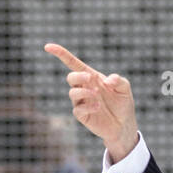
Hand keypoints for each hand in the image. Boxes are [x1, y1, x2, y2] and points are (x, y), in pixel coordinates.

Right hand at [44, 42, 138, 159]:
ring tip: (97, 95)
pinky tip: (98, 107)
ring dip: (84, 92)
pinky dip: (88, 106)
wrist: (124, 124)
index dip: (60, 54)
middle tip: (90, 79)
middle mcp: (84, 88)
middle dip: (78, 77)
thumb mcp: (125, 88)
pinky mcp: (82, 115)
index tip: (48, 47)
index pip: (72, 63)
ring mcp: (82, 102)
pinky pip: (78, 109)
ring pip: (73, 93)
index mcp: (91, 77)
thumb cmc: (123, 103)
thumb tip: (107, 82)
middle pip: (71, 77)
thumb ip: (118, 80)